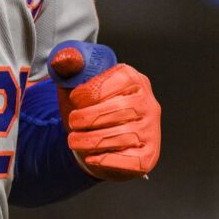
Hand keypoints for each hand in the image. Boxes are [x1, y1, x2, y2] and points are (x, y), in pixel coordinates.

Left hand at [49, 42, 161, 179]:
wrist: (99, 142)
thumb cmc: (89, 109)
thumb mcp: (77, 85)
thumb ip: (70, 67)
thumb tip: (67, 58)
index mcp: (133, 79)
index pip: (116, 81)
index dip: (88, 93)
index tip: (75, 100)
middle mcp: (148, 104)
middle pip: (119, 110)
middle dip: (87, 119)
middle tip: (72, 123)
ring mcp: (151, 131)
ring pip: (122, 137)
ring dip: (90, 141)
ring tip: (74, 140)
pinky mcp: (148, 156)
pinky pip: (130, 160)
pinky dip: (106, 160)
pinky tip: (91, 157)